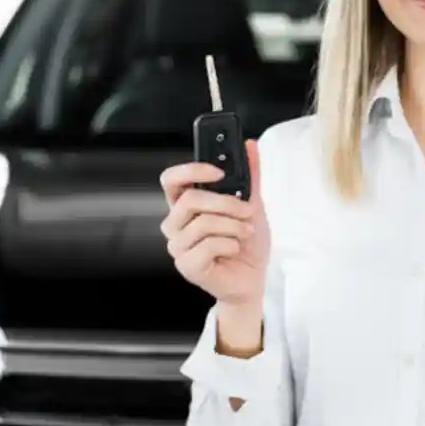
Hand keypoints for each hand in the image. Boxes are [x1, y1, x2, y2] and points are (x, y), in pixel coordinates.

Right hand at [158, 139, 270, 310]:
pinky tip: (235, 249)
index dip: (191, 170)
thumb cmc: (247, 244)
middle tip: (248, 210)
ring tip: (245, 233)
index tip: (218, 172)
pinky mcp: (187, 266)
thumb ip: (249, 176)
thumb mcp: (252, 205)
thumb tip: (250, 145)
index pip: (170, 179)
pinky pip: (208, 246)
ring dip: (233, 226)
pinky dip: (231, 244)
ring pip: (202, 223)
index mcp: (186, 206)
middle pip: (190, 199)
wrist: (254, 280)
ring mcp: (179, 247)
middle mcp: (176, 225)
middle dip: (225, 203)